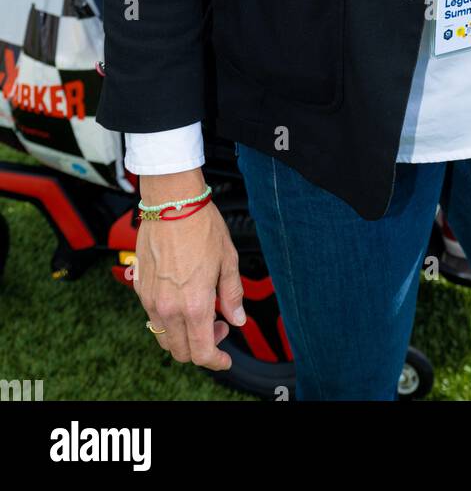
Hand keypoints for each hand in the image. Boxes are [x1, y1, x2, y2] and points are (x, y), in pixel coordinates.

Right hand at [134, 180, 245, 371]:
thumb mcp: (227, 260)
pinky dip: (168, 319)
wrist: (171, 203)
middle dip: (201, 348)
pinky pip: (152, 317)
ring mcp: (151, 299)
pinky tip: (182, 298)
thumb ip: (232, 295)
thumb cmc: (200, 225)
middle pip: (180, 352)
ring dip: (182, 335)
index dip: (216, 361)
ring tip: (200, 312)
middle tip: (217, 327)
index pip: (201, 352)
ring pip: (164, 338)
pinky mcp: (140, 288)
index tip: (224, 359)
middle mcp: (168, 307)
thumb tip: (237, 318)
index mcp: (194, 304)